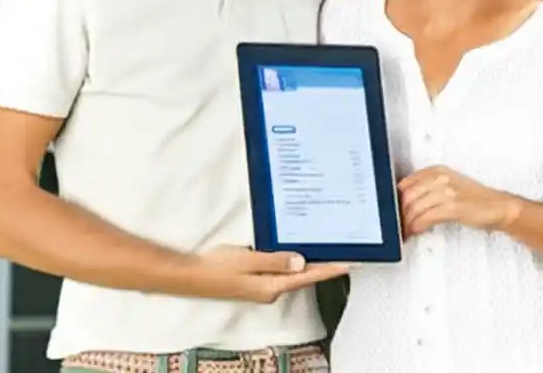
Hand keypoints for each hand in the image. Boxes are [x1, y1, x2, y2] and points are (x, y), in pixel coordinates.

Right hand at [195, 245, 350, 303]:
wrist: (192, 276)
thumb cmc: (217, 268)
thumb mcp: (248, 261)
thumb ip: (275, 260)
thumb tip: (300, 261)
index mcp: (272, 286)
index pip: (308, 276)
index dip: (330, 269)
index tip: (349, 263)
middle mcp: (270, 289)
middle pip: (304, 276)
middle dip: (323, 265)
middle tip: (343, 253)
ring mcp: (263, 286)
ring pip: (293, 273)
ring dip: (308, 263)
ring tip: (326, 252)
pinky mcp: (255, 281)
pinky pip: (280, 270)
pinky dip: (292, 262)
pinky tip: (295, 255)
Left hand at [397, 165, 523, 236]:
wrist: (499, 207)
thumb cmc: (475, 199)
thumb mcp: (449, 186)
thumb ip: (428, 190)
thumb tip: (406, 203)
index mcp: (436, 170)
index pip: (406, 182)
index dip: (395, 198)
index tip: (391, 210)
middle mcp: (440, 177)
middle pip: (407, 195)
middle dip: (398, 213)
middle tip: (394, 225)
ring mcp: (446, 191)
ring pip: (414, 207)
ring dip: (406, 223)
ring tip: (404, 231)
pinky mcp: (452, 206)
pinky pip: (426, 217)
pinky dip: (417, 226)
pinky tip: (414, 231)